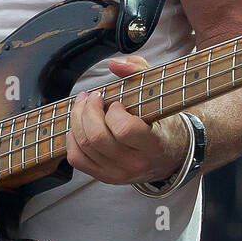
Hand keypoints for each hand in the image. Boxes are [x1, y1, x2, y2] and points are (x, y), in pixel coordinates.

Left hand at [66, 55, 190, 185]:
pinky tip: (80, 125)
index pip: (125, 130)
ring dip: (77, 119)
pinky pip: (77, 158)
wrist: (169, 156)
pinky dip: (72, 138)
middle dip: (88, 110)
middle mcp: (134, 164)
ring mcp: (117, 174)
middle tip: (93, 97)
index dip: (114, 112)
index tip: (117, 103)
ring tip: (84, 104)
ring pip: (84, 145)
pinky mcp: (103, 176)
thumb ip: (139, 72)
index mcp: (153, 145)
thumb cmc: (163, 123)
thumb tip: (113, 64)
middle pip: (97, 137)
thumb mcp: (159, 96)